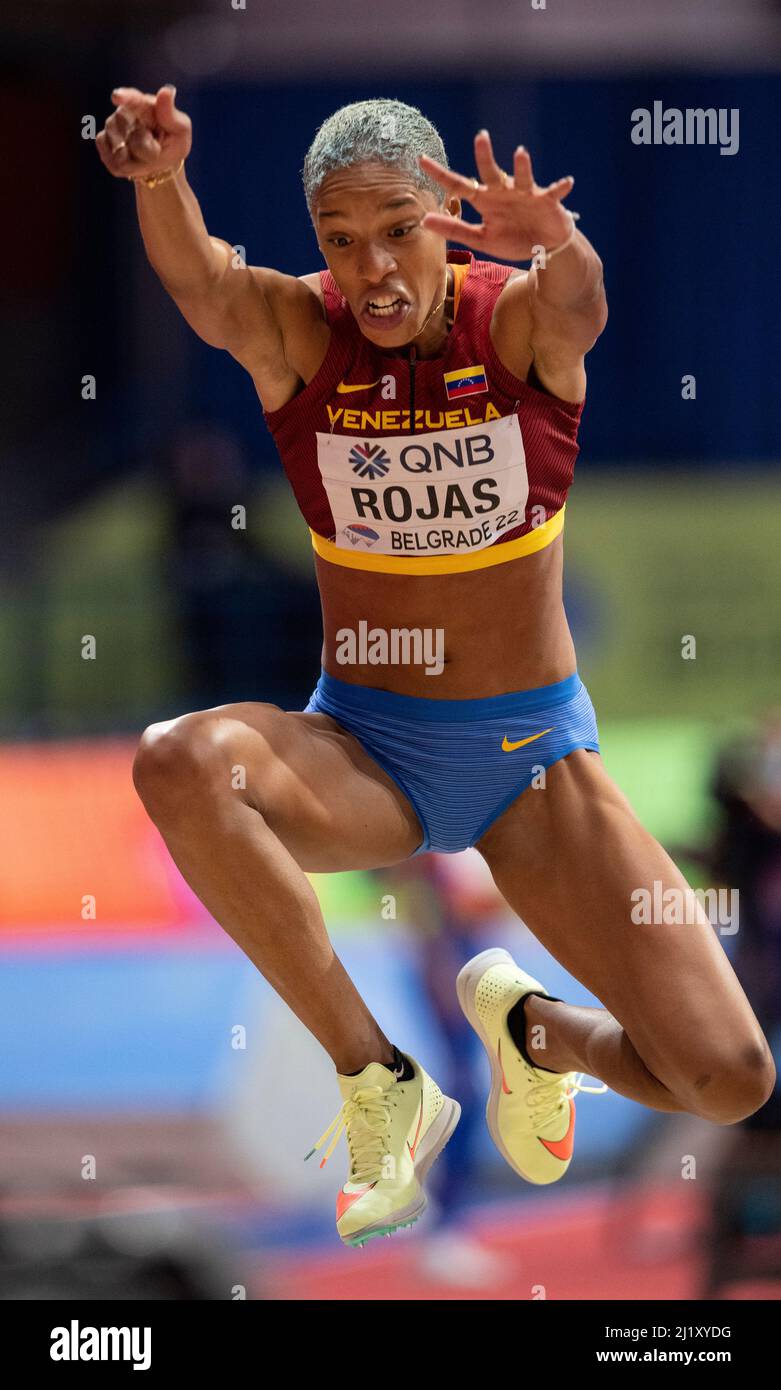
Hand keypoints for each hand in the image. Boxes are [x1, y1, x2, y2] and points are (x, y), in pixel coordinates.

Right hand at [96, 85, 191, 180]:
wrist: (160, 162)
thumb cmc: (172, 142)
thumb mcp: (181, 130)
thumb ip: (171, 114)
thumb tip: (166, 91)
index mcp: (143, 104)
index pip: (132, 99)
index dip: (125, 97)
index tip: (117, 96)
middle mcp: (124, 112)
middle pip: (132, 137)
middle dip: (148, 150)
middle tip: (156, 148)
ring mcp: (111, 127)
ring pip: (121, 151)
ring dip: (137, 160)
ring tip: (144, 154)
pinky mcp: (103, 143)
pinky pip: (112, 159)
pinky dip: (126, 167)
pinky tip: (133, 160)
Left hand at [418, 130, 574, 261]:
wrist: (543, 247)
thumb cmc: (512, 239)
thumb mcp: (481, 238)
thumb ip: (455, 229)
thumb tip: (424, 221)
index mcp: (486, 200)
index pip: (459, 185)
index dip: (441, 174)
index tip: (421, 160)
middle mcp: (504, 192)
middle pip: (491, 173)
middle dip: (485, 156)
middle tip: (481, 137)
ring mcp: (526, 194)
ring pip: (523, 178)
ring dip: (522, 167)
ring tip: (520, 154)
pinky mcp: (548, 202)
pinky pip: (554, 193)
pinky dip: (560, 188)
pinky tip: (567, 183)